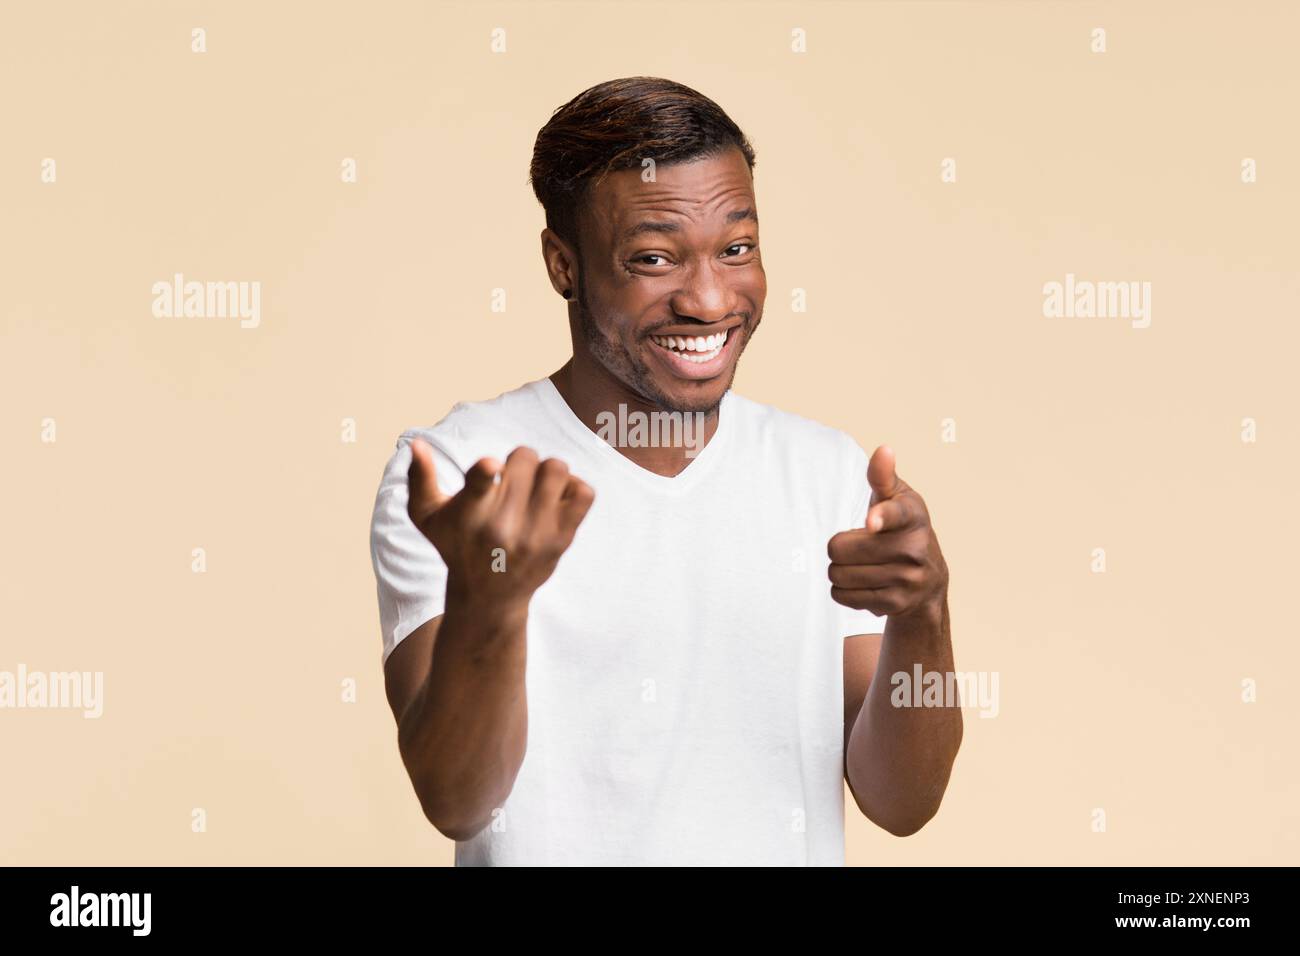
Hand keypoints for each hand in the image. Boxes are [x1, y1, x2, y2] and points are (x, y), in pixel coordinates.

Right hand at [407, 441, 595, 607]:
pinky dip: (572, 486)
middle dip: (518, 462)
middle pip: (525, 457)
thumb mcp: (428, 517)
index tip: (490, 466)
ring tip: (534, 488)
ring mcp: (537, 533)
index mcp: (470, 513)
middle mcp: (503, 525)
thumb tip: (417, 442)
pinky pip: (583, 492)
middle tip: (511, 482)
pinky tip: (554, 498)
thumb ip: (420, 477)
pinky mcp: (562, 539)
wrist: (488, 596)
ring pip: (557, 468)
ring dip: (545, 471)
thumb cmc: (456, 546)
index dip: (485, 471)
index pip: (478, 486)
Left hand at [827, 446, 947, 618]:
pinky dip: (844, 590)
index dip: (880, 517)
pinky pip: (842, 596)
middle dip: (838, 548)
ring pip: (837, 574)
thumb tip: (883, 450)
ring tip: (862, 565)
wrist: (929, 581)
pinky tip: (865, 583)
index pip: (894, 513)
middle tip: (857, 546)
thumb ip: (883, 476)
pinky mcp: (896, 605)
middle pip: (839, 548)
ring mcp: (908, 580)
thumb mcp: (897, 499)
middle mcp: (914, 548)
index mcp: (913, 515)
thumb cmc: (901, 528)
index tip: (871, 521)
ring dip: (839, 570)